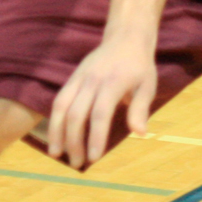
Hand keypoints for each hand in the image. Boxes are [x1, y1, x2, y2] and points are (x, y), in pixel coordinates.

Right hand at [45, 34, 156, 168]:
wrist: (125, 37)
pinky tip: (55, 135)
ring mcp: (79, 78)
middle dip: (74, 141)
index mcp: (113, 83)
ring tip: (56, 153)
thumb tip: (139, 133)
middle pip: (76, 114)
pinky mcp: (72, 78)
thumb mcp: (147, 86)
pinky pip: (59, 99)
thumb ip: (140, 109)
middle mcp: (92, 80)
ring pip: (61, 106)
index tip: (93, 158)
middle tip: (76, 164)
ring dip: (56, 132)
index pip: (100, 114)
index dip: (95, 137)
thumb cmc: (139, 66)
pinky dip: (54, 119)